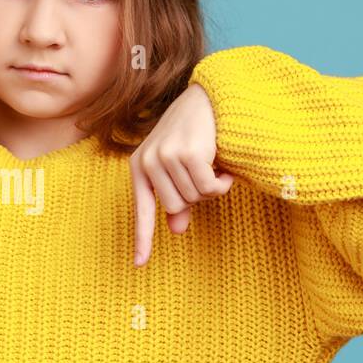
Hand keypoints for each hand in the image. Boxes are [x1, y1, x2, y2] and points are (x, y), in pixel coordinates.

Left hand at [130, 81, 233, 266]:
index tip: (140, 264)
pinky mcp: (187, 154)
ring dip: (211, 186)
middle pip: (177, 206)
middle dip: (196, 196)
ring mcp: (166, 157)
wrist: (209, 97)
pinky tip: (222, 163)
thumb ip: (177, 197)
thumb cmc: (194, 134)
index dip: (142, 238)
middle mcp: (148, 162)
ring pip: (194, 198)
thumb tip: (176, 229)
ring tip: (213, 164)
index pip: (142, 209)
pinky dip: (222, 182)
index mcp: (140, 166)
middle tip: (205, 174)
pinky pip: (209, 188)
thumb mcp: (179, 167)